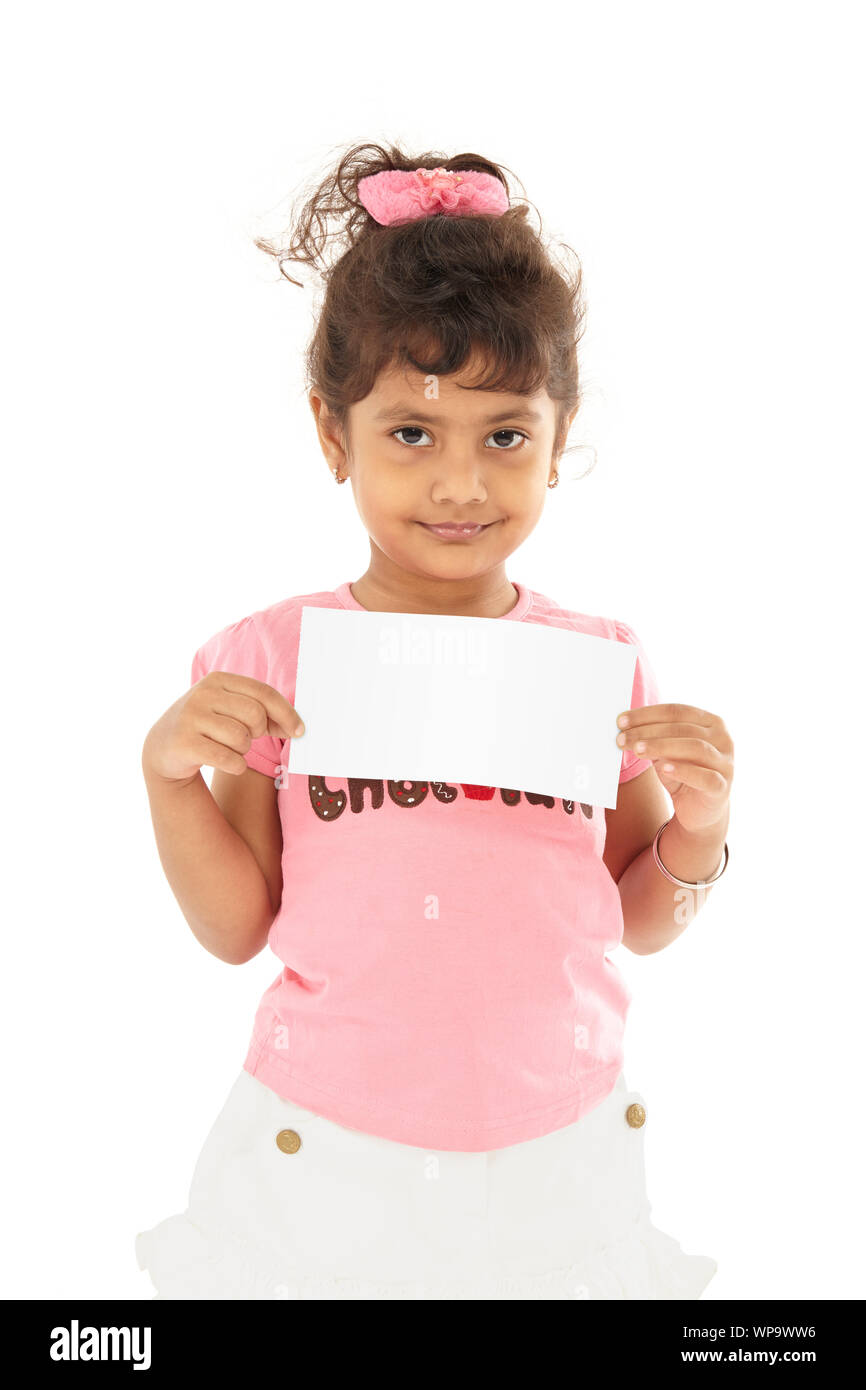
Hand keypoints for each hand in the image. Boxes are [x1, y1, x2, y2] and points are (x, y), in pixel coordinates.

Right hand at [143, 671, 303, 783]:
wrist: (163, 746)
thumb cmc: (208, 727)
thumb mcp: (230, 710)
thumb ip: (262, 714)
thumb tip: (297, 727)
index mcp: (218, 680)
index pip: (263, 693)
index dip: (286, 713)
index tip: (299, 731)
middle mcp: (202, 694)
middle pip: (255, 715)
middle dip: (258, 732)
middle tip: (246, 738)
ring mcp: (191, 717)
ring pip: (241, 738)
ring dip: (243, 750)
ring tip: (228, 748)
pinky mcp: (185, 743)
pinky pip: (228, 758)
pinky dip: (235, 765)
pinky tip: (227, 762)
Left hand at [615, 702, 732, 835]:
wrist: (700, 810)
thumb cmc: (682, 772)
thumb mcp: (665, 752)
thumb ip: (652, 737)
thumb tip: (624, 728)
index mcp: (711, 722)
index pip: (677, 711)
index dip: (648, 714)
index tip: (621, 721)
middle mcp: (723, 739)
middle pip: (683, 728)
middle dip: (649, 731)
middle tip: (622, 738)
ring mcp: (726, 763)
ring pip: (696, 748)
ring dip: (663, 746)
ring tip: (638, 750)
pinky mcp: (722, 787)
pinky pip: (705, 777)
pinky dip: (684, 771)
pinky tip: (664, 768)